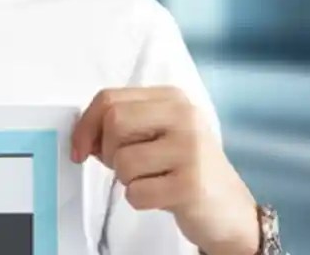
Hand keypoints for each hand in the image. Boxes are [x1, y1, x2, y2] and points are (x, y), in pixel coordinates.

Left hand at [70, 87, 258, 254]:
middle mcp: (184, 116)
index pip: (109, 98)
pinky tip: (162, 197)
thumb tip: (82, 137)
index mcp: (172, 98)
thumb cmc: (183, 169)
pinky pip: (136, 193)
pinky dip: (138, 200)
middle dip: (106, 151)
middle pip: (113, 123)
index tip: (79, 148)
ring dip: (126, 180)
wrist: (230, 210)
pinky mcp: (191, 185)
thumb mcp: (156, 135)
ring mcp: (190, 149)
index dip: (86, 125)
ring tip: (152, 181)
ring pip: (123, 161)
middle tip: (122, 167)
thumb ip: (121, 126)